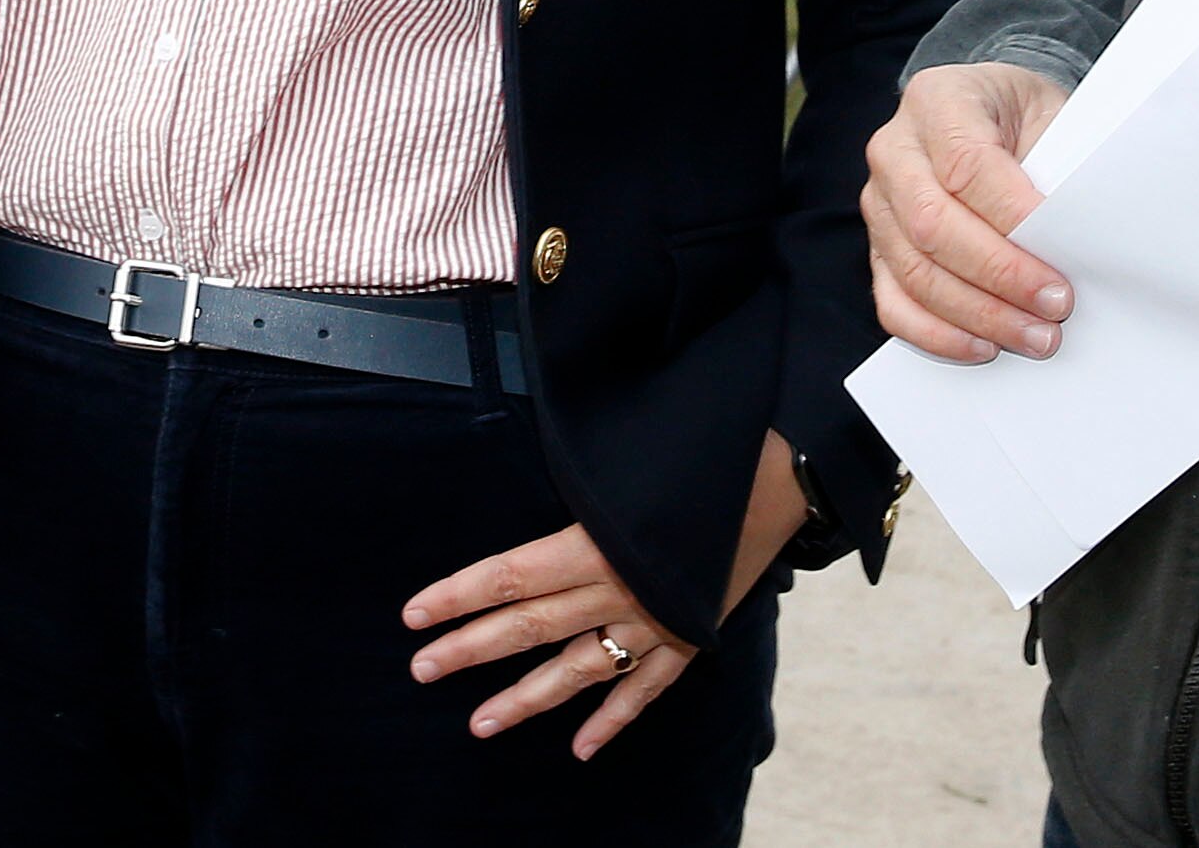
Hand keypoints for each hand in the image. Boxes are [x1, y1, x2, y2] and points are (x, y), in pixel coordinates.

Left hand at [401, 436, 797, 758]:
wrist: (784, 473)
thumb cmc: (699, 450)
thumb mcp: (626, 461)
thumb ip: (579, 490)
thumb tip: (530, 498)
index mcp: (597, 543)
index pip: (510, 575)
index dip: (459, 595)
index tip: (414, 613)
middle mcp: (619, 590)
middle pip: (530, 626)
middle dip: (471, 649)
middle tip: (421, 670)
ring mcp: (656, 620)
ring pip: (579, 669)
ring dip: (528, 699)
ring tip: (481, 724)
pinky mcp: (690, 634)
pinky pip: (646, 687)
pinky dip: (613, 718)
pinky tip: (581, 748)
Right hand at [864, 61, 1076, 361]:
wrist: (993, 118)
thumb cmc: (1026, 119)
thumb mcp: (1051, 115)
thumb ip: (1057, 166)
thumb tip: (1078, 239)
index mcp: (938, 100)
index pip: (965, 165)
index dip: (1013, 216)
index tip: (1064, 254)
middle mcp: (895, 149)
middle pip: (932, 224)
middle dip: (1001, 275)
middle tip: (1057, 306)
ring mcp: (879, 201)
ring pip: (914, 270)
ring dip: (979, 314)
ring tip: (1035, 335)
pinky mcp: (878, 247)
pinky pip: (894, 301)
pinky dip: (937, 333)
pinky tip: (983, 346)